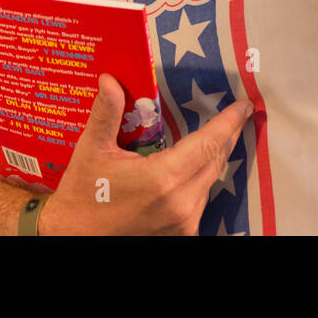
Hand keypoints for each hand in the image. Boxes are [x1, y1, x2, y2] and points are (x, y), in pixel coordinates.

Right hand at [37, 73, 251, 234]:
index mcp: (162, 178)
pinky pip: (200, 200)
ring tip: (210, 138)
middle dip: (226, 136)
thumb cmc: (82, 194)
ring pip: (210, 181)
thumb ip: (107, 113)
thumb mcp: (91, 150)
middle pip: (215, 161)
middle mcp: (180, 202)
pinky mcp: (181, 234)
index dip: (228, 122)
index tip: (245, 106)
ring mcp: (183, 223)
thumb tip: (110, 79)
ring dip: (211, 159)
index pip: (208, 143)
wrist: (72, 238)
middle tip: (234, 115)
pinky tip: (190, 168)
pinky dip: (199, 181)